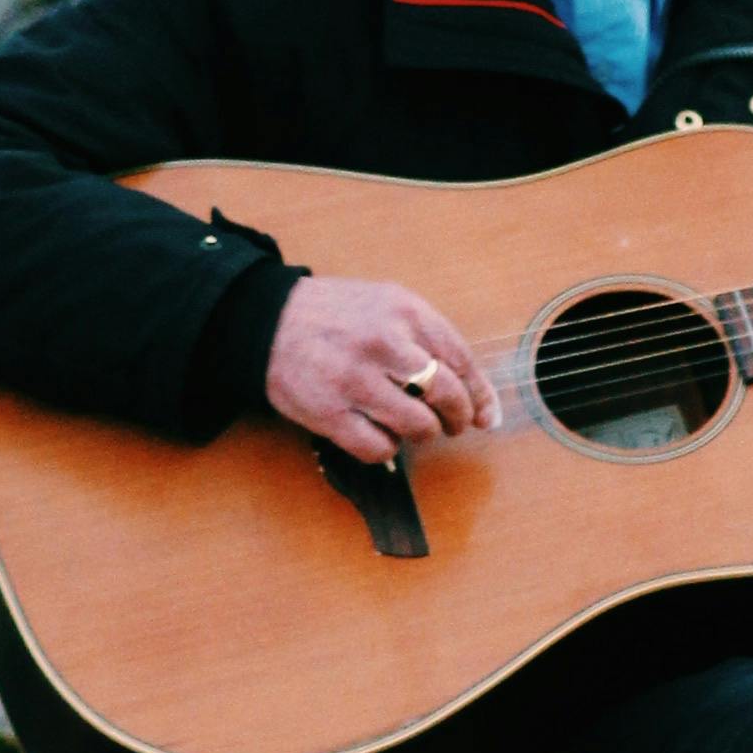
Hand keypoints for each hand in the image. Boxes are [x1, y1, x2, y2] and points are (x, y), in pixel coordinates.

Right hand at [265, 277, 498, 459]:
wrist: (267, 320)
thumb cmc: (336, 316)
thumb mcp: (386, 305)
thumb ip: (431, 341)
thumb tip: (480, 399)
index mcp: (403, 310)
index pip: (461, 360)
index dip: (480, 394)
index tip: (486, 414)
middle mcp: (382, 342)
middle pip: (446, 394)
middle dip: (458, 418)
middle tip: (452, 425)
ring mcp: (354, 379)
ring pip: (418, 425)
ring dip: (424, 433)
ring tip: (413, 426)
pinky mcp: (329, 412)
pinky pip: (379, 448)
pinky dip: (387, 448)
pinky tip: (380, 433)